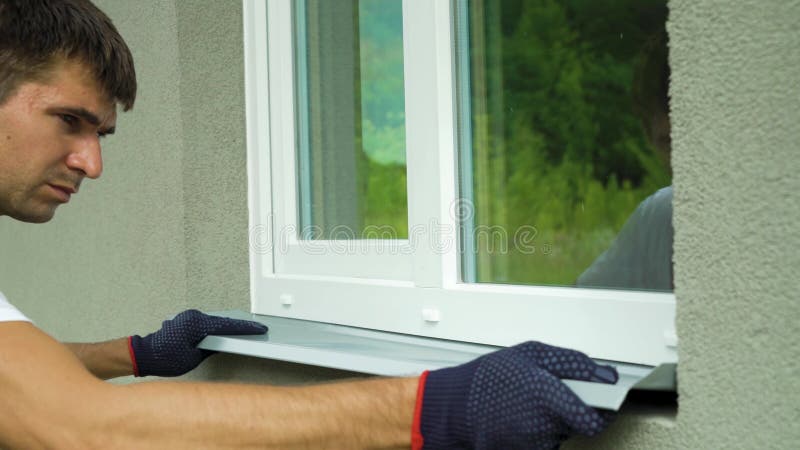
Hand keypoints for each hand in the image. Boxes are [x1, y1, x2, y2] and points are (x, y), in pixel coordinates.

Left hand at [129, 310, 267, 376]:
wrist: (144, 354)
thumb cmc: (165, 359)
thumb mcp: (194, 358)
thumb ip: (211, 348)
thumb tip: (223, 343)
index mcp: (197, 324)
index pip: (228, 326)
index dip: (246, 328)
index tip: (260, 328)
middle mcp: (194, 316)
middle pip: (223, 321)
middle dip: (239, 326)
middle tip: (256, 329)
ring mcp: (189, 316)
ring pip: (215, 321)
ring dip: (228, 326)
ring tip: (244, 330)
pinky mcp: (186, 320)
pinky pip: (207, 322)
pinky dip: (217, 327)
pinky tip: (225, 331)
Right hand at [413, 341, 617, 449]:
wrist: (455, 406)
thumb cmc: (491, 377)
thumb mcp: (533, 354)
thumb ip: (574, 363)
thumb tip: (604, 374)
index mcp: (548, 396)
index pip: (595, 419)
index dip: (601, 411)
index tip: (602, 402)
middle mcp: (543, 424)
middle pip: (578, 425)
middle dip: (572, 410)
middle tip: (554, 394)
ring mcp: (534, 443)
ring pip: (561, 433)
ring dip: (554, 421)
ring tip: (531, 404)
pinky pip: (544, 442)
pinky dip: (539, 431)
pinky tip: (522, 416)